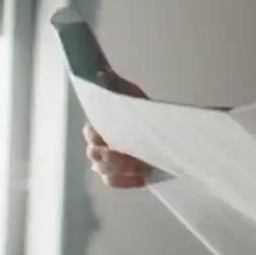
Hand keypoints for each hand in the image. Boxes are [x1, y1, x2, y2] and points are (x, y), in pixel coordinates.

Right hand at [84, 69, 151, 188]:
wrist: (165, 130)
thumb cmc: (144, 111)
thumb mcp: (132, 95)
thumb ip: (115, 84)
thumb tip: (102, 72)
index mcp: (99, 126)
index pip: (90, 133)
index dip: (98, 136)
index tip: (111, 138)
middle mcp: (99, 146)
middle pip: (93, 154)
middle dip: (110, 154)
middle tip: (128, 153)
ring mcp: (108, 163)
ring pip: (101, 169)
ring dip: (118, 167)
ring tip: (138, 163)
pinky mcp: (121, 177)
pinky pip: (112, 182)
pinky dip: (124, 180)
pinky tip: (140, 174)